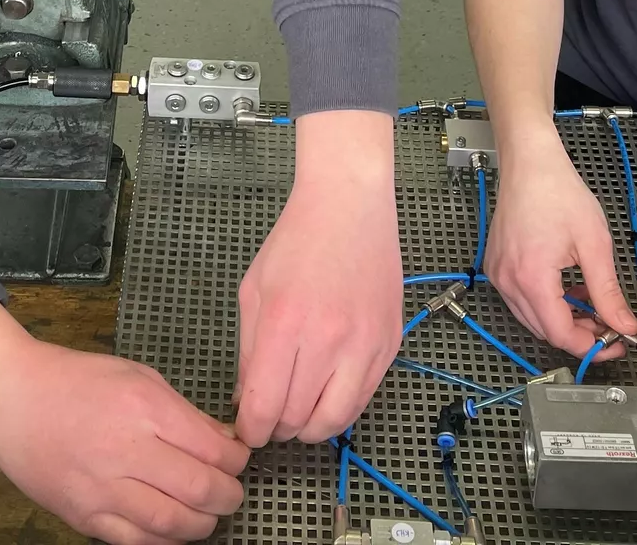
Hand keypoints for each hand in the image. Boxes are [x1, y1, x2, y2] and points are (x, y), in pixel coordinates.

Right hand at [0, 303, 247, 544]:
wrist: (11, 397)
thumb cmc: (76, 379)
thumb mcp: (138, 376)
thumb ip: (183, 413)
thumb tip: (222, 442)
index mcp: (145, 408)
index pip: (213, 449)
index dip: (237, 460)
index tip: (238, 458)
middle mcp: (127, 451)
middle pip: (200, 490)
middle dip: (228, 496)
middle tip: (231, 492)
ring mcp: (103, 489)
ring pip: (172, 524)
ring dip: (202, 525)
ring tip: (208, 515)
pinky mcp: (83, 515)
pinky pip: (135, 541)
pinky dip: (163, 540)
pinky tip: (172, 529)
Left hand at [234, 110, 401, 445]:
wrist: (349, 206)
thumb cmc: (295, 242)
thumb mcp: (254, 291)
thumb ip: (247, 351)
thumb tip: (246, 401)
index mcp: (285, 323)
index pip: (264, 406)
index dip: (251, 429)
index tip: (247, 430)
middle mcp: (328, 339)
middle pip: (298, 419)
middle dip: (277, 429)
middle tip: (270, 422)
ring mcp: (365, 344)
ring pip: (336, 420)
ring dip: (311, 429)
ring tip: (299, 417)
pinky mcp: (389, 344)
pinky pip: (365, 398)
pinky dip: (342, 407)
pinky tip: (327, 393)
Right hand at [486, 135, 636, 357]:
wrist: (530, 164)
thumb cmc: (559, 193)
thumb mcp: (594, 244)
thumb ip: (608, 292)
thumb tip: (624, 325)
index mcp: (532, 277)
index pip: (560, 334)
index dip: (590, 347)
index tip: (615, 344)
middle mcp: (508, 281)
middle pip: (544, 331)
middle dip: (579, 334)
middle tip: (609, 326)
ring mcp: (498, 274)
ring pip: (532, 319)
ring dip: (563, 320)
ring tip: (590, 303)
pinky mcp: (496, 267)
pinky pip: (522, 300)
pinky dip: (546, 303)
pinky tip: (567, 288)